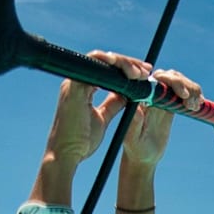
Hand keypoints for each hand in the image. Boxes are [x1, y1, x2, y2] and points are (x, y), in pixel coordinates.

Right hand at [42, 51, 152, 167]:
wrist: (67, 154)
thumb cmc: (82, 141)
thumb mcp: (102, 118)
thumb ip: (112, 104)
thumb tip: (127, 94)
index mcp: (82, 88)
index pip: (106, 69)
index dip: (126, 68)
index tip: (144, 74)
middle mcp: (76, 82)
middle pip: (105, 61)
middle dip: (128, 63)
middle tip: (146, 71)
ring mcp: (73, 83)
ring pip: (101, 59)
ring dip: (122, 63)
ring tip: (139, 73)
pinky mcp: (73, 87)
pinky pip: (92, 64)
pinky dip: (109, 62)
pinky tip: (125, 69)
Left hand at [123, 68, 202, 169]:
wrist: (144, 156)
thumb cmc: (135, 148)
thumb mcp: (133, 137)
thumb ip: (135, 122)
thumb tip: (139, 103)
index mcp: (140, 97)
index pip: (156, 79)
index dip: (170, 80)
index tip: (182, 95)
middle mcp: (151, 93)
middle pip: (170, 76)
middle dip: (183, 84)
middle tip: (190, 103)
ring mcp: (162, 97)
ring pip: (180, 81)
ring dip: (191, 89)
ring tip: (194, 107)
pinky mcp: (172, 104)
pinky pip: (186, 92)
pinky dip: (195, 95)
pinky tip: (198, 105)